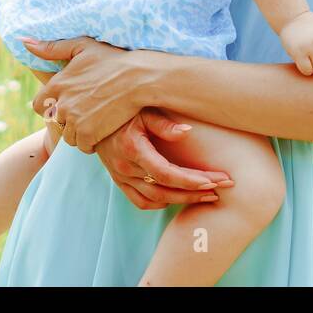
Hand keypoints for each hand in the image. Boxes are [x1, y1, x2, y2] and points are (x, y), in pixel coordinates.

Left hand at [25, 36, 152, 152]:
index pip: (37, 104)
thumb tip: (24, 42)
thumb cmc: (114, 60)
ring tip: (97, 120)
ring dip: (80, 132)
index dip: (51, 105)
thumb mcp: (83, 47)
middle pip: (56, 121)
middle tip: (87, 111)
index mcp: (57, 84)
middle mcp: (62, 104)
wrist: (139, 79)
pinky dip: (91, 142)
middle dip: (68, 119)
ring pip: (69, 136)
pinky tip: (103, 130)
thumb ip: (53, 47)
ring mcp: (74, 120)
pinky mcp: (89, 134)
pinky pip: (83, 146)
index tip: (66, 103)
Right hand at [94, 111, 234, 210]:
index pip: (166, 173)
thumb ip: (164, 123)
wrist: (91, 116)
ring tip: (208, 196)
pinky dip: (159, 203)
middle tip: (221, 189)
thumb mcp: (143, 109)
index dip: (190, 180)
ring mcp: (120, 176)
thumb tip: (187, 131)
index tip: (214, 181)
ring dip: (182, 200)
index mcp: (133, 149)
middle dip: (195, 192)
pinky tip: (177, 198)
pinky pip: (140, 201)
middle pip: (164, 190)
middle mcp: (125, 167)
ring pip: (154, 199)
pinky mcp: (118, 180)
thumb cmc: (123, 108)